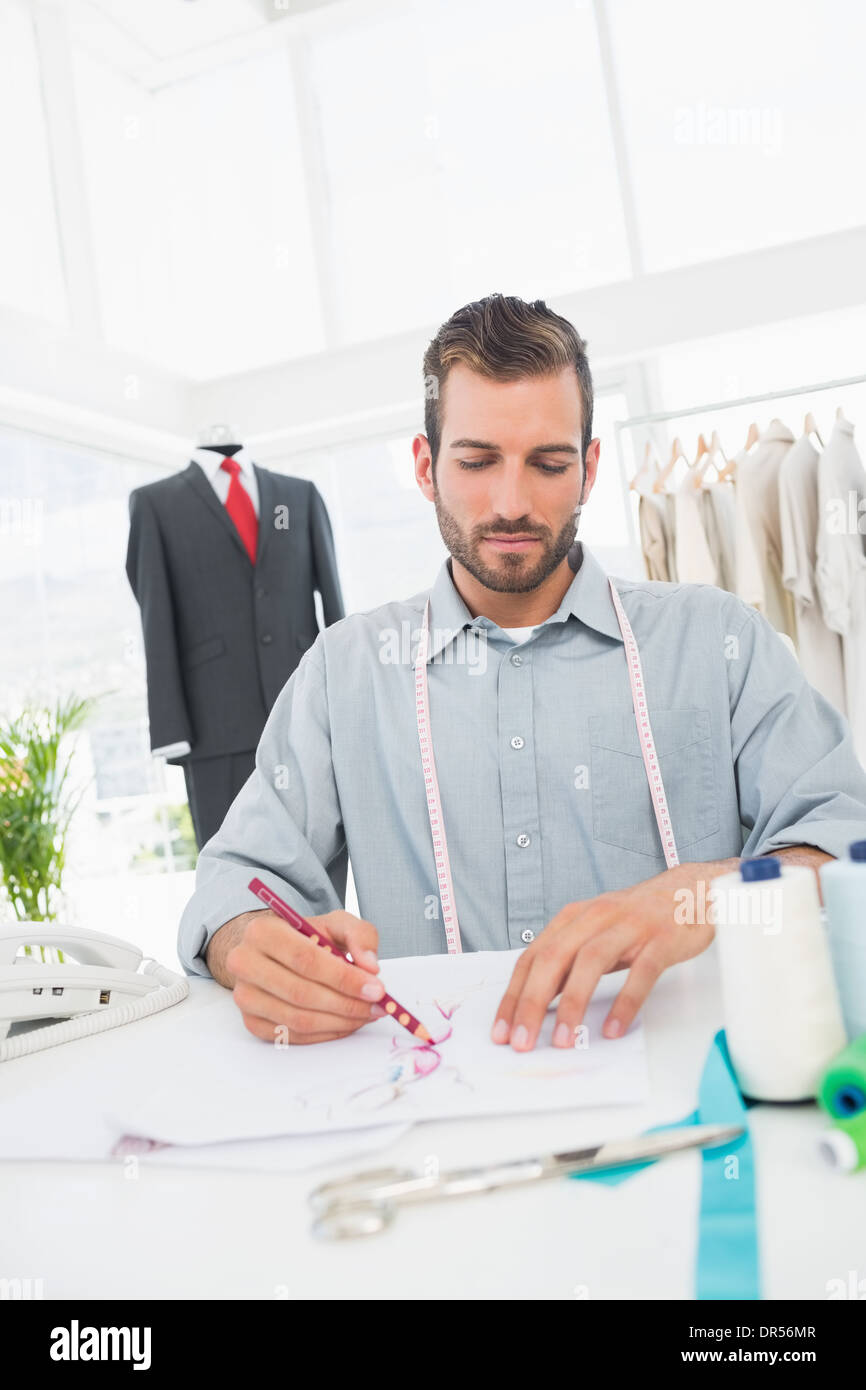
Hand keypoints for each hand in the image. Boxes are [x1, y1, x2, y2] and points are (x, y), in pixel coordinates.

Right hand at [222, 909, 384, 1044]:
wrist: (274, 952)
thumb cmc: (307, 937)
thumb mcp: (336, 923)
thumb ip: (360, 936)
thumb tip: (371, 967)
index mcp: (262, 931)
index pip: (305, 959)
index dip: (344, 978)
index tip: (376, 989)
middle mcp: (244, 963)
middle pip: (301, 993)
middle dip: (346, 1004)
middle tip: (377, 1006)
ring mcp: (244, 996)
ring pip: (297, 1019)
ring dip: (339, 1022)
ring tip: (366, 1015)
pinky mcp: (251, 1021)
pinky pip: (293, 1036)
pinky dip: (325, 1034)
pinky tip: (346, 1023)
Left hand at [490, 862, 723, 1050]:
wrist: (691, 891)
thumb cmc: (638, 919)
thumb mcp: (595, 933)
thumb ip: (568, 961)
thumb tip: (535, 1002)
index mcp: (573, 918)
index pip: (532, 958)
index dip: (513, 995)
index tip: (500, 1030)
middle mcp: (596, 917)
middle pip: (553, 959)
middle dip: (531, 1003)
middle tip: (521, 1041)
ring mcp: (629, 927)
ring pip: (591, 963)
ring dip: (572, 1004)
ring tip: (562, 1040)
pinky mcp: (661, 940)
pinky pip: (640, 973)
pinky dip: (625, 1002)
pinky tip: (613, 1029)